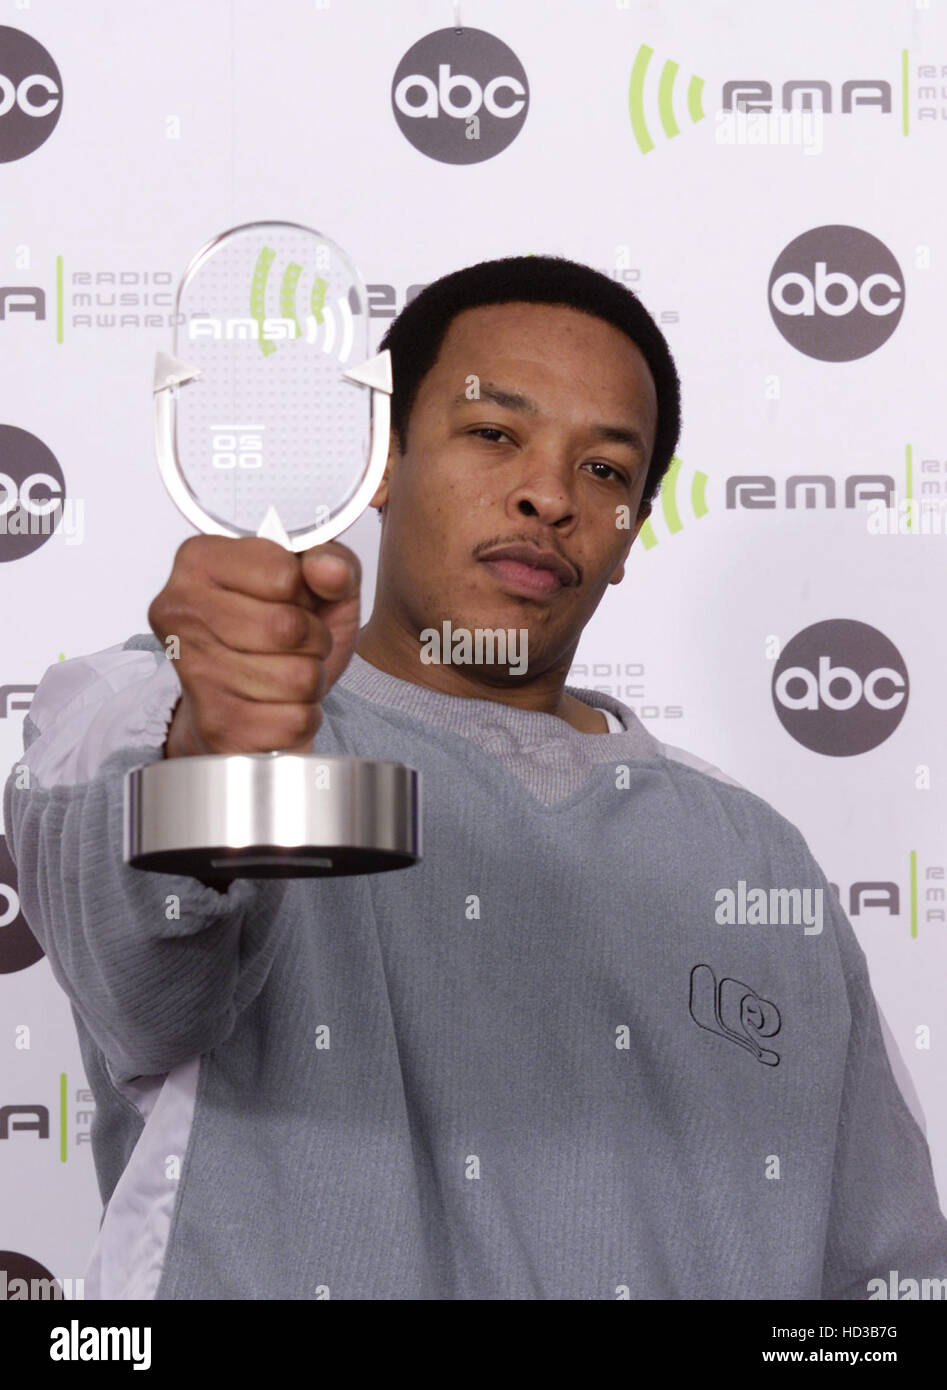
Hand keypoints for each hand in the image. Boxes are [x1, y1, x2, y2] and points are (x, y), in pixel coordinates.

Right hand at [147, 535, 360, 757]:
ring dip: (310, 679)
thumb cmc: (281, 636)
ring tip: (285, 672)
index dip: (307, 594)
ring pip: (298, 677)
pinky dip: (303, 716)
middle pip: (289, 627)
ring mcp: (194, 671)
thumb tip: (330, 569)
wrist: (251, 703)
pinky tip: (277, 706)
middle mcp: (183, 612)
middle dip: (313, 640)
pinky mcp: (215, 725)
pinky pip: (296, 720)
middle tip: (295, 644)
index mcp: (201, 559)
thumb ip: (335, 563)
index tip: (291, 602)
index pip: (284, 574)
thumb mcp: (319, 585)